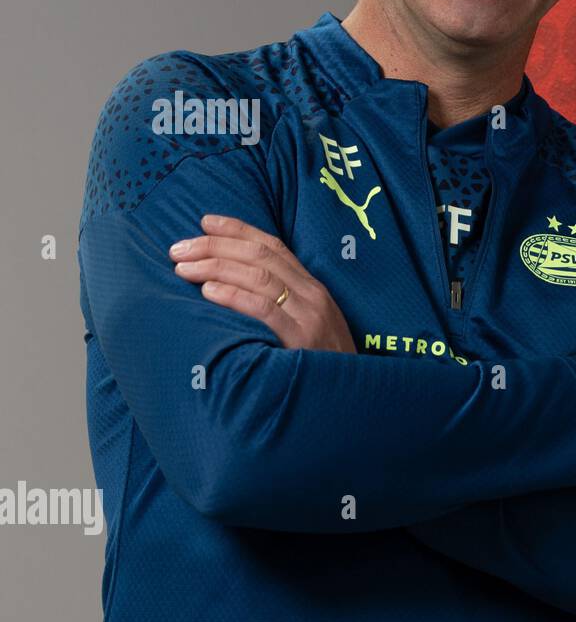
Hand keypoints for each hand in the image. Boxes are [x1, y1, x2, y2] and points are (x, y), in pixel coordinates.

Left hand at [169, 214, 355, 352]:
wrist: (350, 400)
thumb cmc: (321, 366)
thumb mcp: (309, 326)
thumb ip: (282, 304)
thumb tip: (236, 286)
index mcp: (313, 288)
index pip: (273, 246)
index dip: (238, 230)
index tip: (205, 221)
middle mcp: (312, 296)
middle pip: (260, 256)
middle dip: (215, 246)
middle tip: (179, 249)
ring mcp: (309, 316)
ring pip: (259, 276)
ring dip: (216, 267)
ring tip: (184, 269)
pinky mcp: (301, 340)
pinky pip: (263, 309)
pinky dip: (233, 295)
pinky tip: (208, 292)